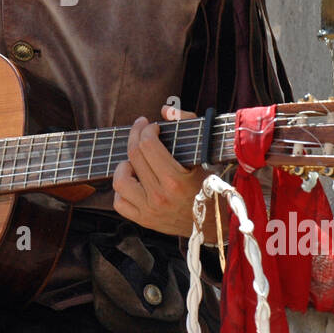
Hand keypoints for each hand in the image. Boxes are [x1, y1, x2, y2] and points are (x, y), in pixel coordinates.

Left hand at [112, 105, 218, 241]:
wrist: (214, 221)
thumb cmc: (210, 184)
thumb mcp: (204, 153)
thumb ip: (187, 123)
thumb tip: (165, 110)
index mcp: (175, 180)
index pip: (148, 145)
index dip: (146, 129)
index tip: (152, 126)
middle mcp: (160, 196)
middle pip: (133, 157)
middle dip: (135, 135)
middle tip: (141, 129)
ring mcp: (150, 210)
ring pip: (120, 181)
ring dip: (124, 165)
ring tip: (135, 161)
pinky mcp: (144, 220)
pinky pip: (119, 203)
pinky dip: (121, 190)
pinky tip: (134, 181)